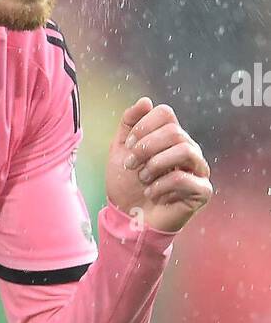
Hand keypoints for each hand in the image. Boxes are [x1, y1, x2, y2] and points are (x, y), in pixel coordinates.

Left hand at [106, 97, 212, 233]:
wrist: (129, 221)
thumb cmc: (127, 186)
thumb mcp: (120, 151)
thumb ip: (129, 125)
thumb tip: (146, 101)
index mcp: (170, 137)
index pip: (165, 113)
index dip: (143, 126)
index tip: (128, 146)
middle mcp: (188, 149)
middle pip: (174, 131)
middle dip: (146, 148)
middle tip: (131, 166)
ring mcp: (198, 169)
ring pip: (184, 151)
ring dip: (155, 165)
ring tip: (143, 179)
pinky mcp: (202, 191)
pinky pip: (184, 179)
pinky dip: (161, 187)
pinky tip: (153, 195)